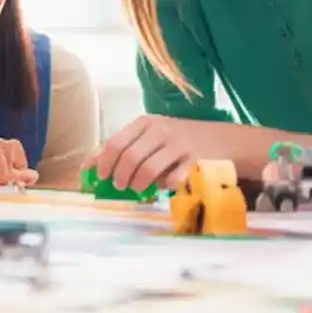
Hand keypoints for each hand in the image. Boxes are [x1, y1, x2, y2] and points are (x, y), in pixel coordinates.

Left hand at [85, 116, 247, 192]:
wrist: (223, 139)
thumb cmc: (178, 140)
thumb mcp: (150, 135)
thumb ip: (123, 146)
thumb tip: (88, 165)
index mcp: (145, 123)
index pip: (115, 143)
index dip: (103, 162)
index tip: (100, 177)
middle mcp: (160, 130)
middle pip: (129, 157)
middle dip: (120, 176)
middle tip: (119, 187)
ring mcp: (179, 144)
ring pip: (148, 169)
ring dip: (138, 184)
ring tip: (137, 189)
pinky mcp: (196, 160)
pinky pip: (173, 179)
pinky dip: (165, 186)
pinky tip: (165, 186)